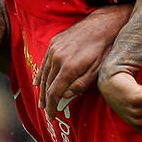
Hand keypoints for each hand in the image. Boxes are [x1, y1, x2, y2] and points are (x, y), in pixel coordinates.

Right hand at [37, 7, 128, 122]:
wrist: (101, 24)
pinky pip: (44, 62)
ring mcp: (54, 50)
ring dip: (41, 89)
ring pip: (44, 74)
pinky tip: (37, 82)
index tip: (51, 116)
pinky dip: (40, 74)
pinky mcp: (53, 43)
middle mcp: (58, 59)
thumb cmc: (104, 49)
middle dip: (46, 101)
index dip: (52, 107)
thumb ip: (81, 85)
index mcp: (69, 68)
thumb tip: (66, 95)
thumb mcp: (97, 71)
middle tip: (46, 112)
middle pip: (47, 85)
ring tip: (42, 101)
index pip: (55, 93)